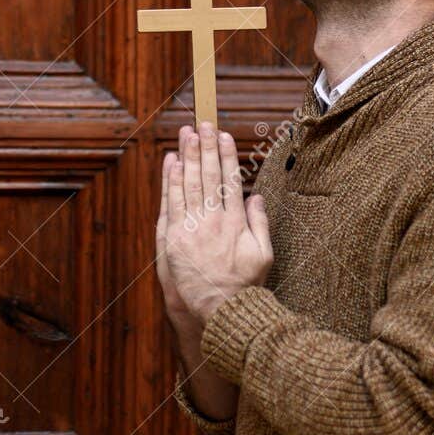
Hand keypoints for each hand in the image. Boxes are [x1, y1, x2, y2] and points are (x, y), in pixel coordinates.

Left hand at [155, 121, 273, 326]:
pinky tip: (170, 162)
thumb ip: (261, 223)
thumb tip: (256, 196)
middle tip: (204, 123)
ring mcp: (192, 227)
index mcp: (237, 221)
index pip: (230, 179)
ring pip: (188, 183)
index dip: (226, 155)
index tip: (224, 135)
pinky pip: (171, 202)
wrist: (219, 311)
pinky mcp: (174, 237)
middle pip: (208, 175)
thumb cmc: (244, 286)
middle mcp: (214, 220)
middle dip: (206, 147)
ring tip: (187, 133)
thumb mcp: (264, 255)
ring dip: (187, 156)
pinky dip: (170, 180)